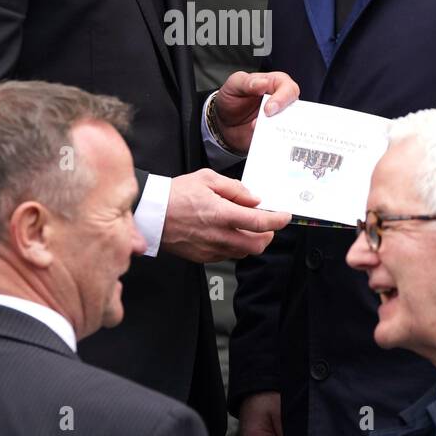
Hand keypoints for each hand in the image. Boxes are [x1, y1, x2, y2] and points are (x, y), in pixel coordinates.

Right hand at [161, 169, 290, 261]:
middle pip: (258, 244)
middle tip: (267, 224)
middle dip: (268, 234)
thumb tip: (254, 199)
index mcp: (222, 213)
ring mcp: (211, 249)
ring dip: (252, 241)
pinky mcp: (203, 257)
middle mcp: (219, 235)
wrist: (151, 214)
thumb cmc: (175, 194)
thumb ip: (235, 188)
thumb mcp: (206, 179)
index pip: (261, 223)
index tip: (284, 216)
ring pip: (244, 252)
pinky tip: (228, 234)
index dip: (278, 220)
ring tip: (246, 228)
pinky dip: (235, 246)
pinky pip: (227, 255)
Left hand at [213, 71, 299, 153]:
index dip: (282, 99)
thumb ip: (247, 82)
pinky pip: (281, 140)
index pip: (289, 89)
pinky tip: (262, 141)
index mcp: (276, 84)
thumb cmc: (232, 99)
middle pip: (296, 109)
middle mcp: (282, 102)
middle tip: (267, 122)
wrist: (223, 123)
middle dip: (284, 117)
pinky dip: (274, 142)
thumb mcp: (234, 85)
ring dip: (278, 131)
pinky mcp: (276, 135)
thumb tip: (263, 83)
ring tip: (260, 132)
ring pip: (291, 127)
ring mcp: (280, 120)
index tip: (268, 109)